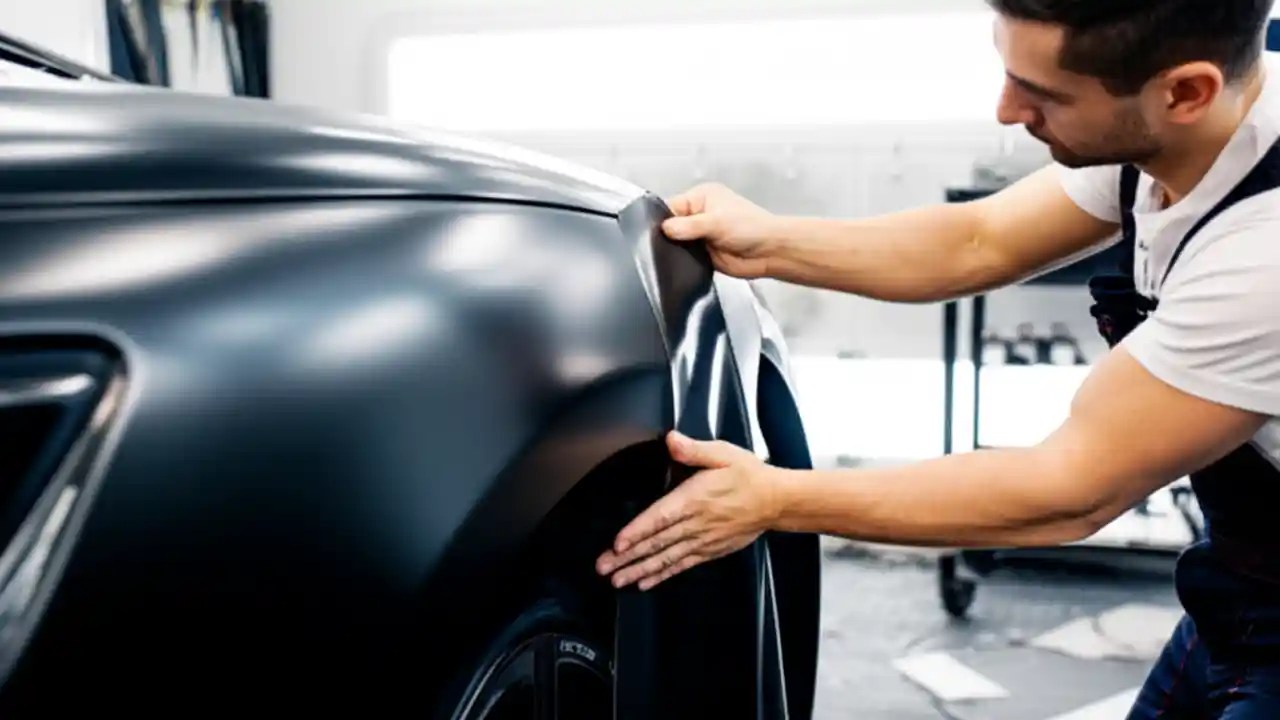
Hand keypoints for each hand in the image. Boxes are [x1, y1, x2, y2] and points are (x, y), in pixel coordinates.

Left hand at [596, 430, 782, 590]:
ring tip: (618, 580)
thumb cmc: (748, 475)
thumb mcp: (722, 454)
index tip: (618, 543)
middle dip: (628, 556)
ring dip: (639, 570)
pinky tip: (644, 583)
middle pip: (656, 542)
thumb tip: (672, 440)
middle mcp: (696, 523)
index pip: (660, 517)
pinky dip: (662, 575)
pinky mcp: (709, 550)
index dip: (638, 531)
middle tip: (604, 567)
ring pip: (666, 558)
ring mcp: (702, 540)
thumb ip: (694, 449)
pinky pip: (681, 565)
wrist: (775, 501)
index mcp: (694, 498)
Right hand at [662, 183, 779, 278]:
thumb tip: (665, 229)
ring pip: (676, 242)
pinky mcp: (702, 253)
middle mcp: (699, 215)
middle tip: (664, 245)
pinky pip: (685, 257)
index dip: (662, 219)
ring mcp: (700, 235)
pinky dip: (682, 260)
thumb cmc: (751, 228)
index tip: (655, 232)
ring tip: (674, 255)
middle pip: (671, 225)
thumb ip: (689, 226)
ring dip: (676, 249)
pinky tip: (679, 264)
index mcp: (701, 197)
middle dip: (667, 235)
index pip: (671, 206)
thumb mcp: (717, 221)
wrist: (769, 252)